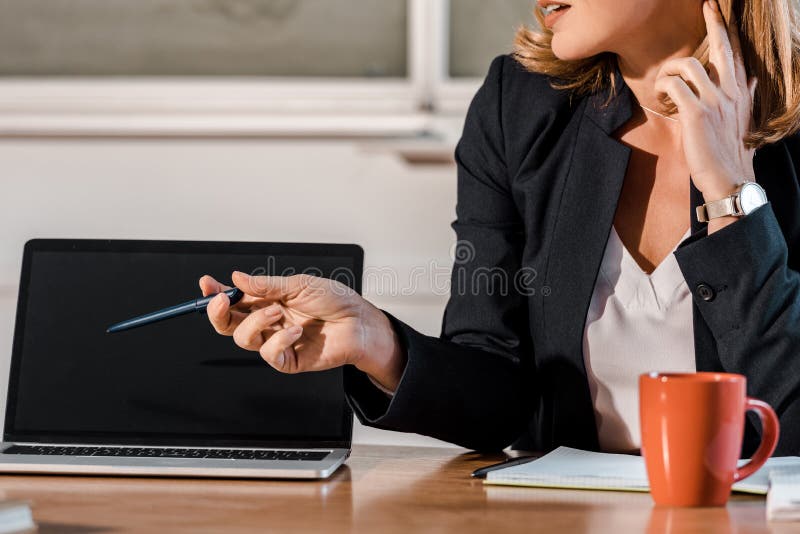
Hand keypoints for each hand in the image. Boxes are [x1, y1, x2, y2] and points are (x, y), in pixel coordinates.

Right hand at [199, 271, 404, 390]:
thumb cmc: (336, 301)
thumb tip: (237, 279)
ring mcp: (277, 341)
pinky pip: (269, 354)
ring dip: (256, 322)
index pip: (234, 299)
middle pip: (230, 324)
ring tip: (278, 311)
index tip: (206, 284)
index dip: (217, 293)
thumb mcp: (300, 284)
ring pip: (244, 339)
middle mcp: (269, 321)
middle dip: (219, 313)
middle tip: (222, 301)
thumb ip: (267, 285)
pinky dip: (278, 340)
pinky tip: (295, 331)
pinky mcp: (288, 359)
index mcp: (268, 300)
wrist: (360, 323)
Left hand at [654, 0, 757, 221]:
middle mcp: (731, 93)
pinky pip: (676, 87)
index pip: (736, 53)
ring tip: (664, 83)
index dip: (727, 30)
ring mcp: (715, 102)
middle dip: (714, 23)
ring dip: (671, 70)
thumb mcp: (743, 119)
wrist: (729, 178)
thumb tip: (751, 79)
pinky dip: (664, 86)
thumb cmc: (730, 151)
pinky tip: (661, 96)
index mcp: (741, 93)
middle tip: (707, 5)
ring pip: (690, 66)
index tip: (717, 10)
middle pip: (722, 48)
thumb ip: (745, 96)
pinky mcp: (697, 114)